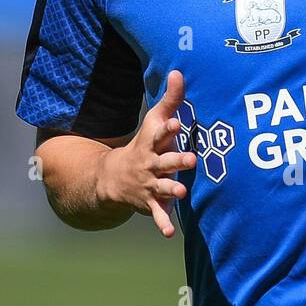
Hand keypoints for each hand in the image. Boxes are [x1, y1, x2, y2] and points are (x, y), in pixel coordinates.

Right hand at [97, 70, 195, 237]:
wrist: (114, 177)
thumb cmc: (145, 145)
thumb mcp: (154, 122)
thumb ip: (171, 100)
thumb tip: (180, 71)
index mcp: (153, 143)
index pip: (160, 134)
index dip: (167, 128)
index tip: (176, 123)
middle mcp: (151, 164)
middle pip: (166, 161)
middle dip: (178, 161)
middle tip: (191, 159)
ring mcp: (150, 184)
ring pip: (163, 188)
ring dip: (172, 191)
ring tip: (182, 193)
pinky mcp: (151, 203)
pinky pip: (157, 214)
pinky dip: (162, 224)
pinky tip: (169, 233)